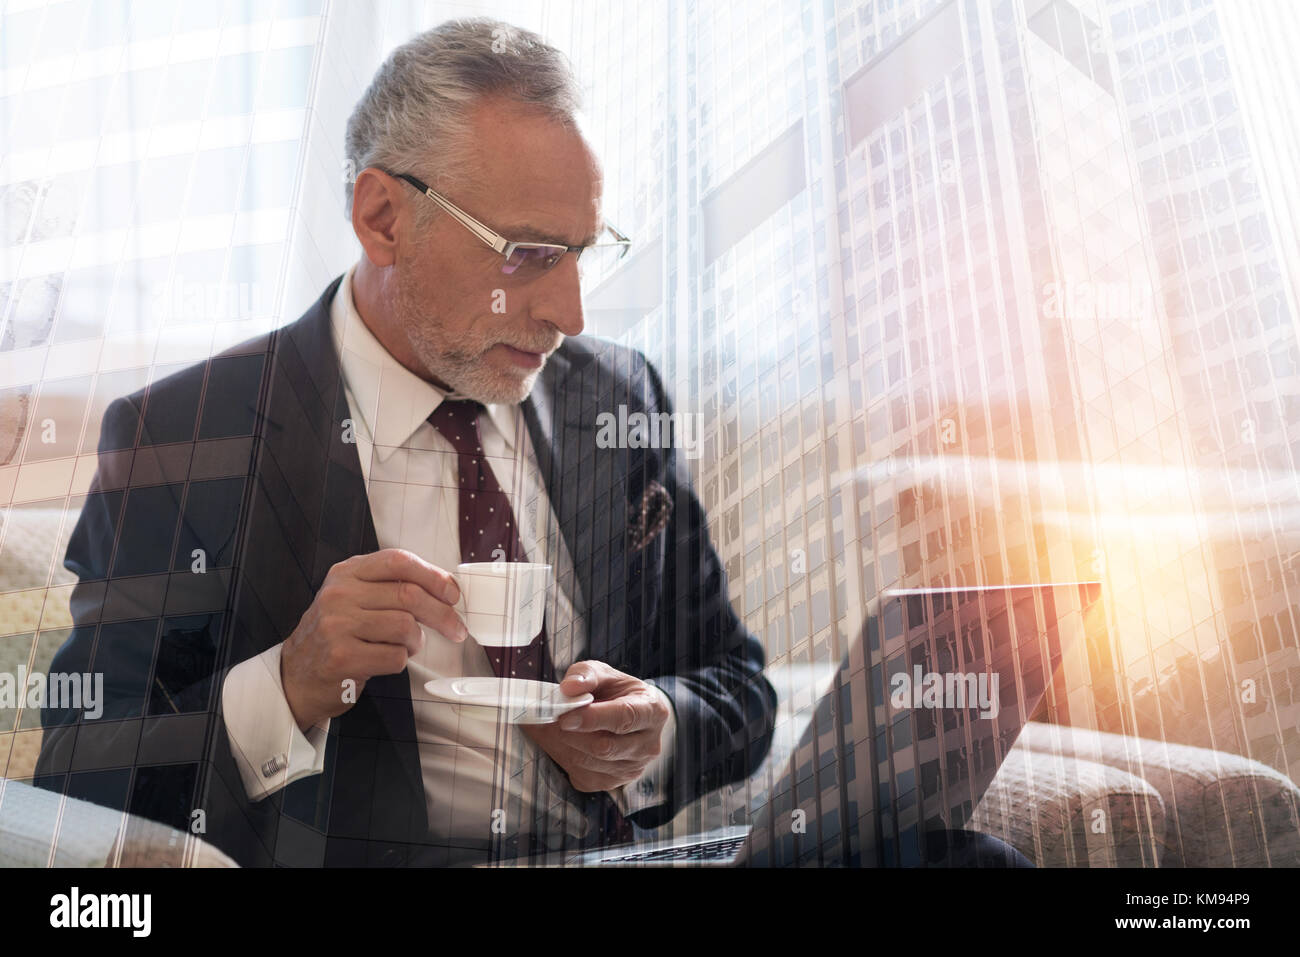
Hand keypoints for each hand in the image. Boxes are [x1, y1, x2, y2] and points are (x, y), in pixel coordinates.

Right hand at [281, 548, 465, 731]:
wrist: (296, 675)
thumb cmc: (335, 635)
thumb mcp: (354, 598)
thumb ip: (390, 587)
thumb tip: (444, 589)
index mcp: (346, 573)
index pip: (398, 561)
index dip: (433, 575)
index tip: (452, 593)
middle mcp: (339, 595)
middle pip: (409, 595)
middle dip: (442, 614)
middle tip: (456, 628)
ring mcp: (337, 625)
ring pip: (405, 626)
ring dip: (416, 641)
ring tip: (405, 645)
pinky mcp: (342, 657)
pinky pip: (395, 656)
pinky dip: (401, 660)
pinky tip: (386, 659)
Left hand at [522, 660, 670, 793]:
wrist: (627, 716)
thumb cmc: (616, 693)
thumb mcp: (604, 674)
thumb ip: (586, 675)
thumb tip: (569, 688)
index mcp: (652, 711)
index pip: (624, 717)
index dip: (592, 718)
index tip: (565, 717)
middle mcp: (648, 745)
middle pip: (604, 746)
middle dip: (570, 733)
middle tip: (548, 718)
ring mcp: (633, 768)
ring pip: (589, 763)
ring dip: (561, 745)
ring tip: (549, 726)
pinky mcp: (613, 783)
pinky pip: (582, 775)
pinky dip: (563, 757)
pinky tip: (559, 740)